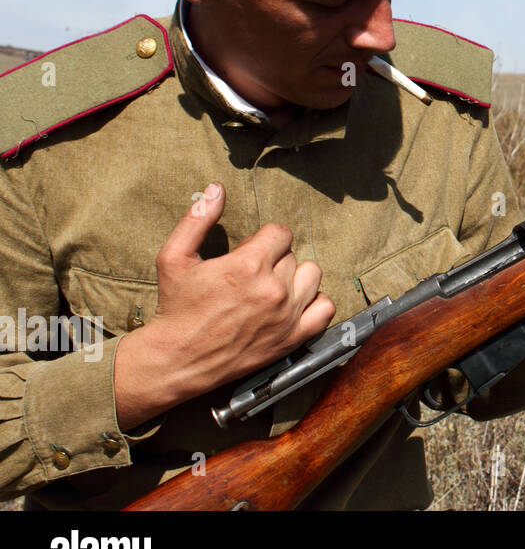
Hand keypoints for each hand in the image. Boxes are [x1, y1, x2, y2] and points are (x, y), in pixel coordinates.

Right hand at [114, 182, 334, 428]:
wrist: (177, 360)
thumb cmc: (174, 307)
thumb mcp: (174, 257)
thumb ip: (198, 219)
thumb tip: (217, 188)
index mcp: (248, 265)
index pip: (280, 233)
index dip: (262, 240)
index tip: (246, 254)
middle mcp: (274, 289)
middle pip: (292, 255)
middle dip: (273, 260)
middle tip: (249, 276)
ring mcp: (287, 315)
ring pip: (312, 276)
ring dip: (295, 278)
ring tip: (271, 288)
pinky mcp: (293, 338)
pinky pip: (326, 309)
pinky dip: (314, 303)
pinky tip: (294, 304)